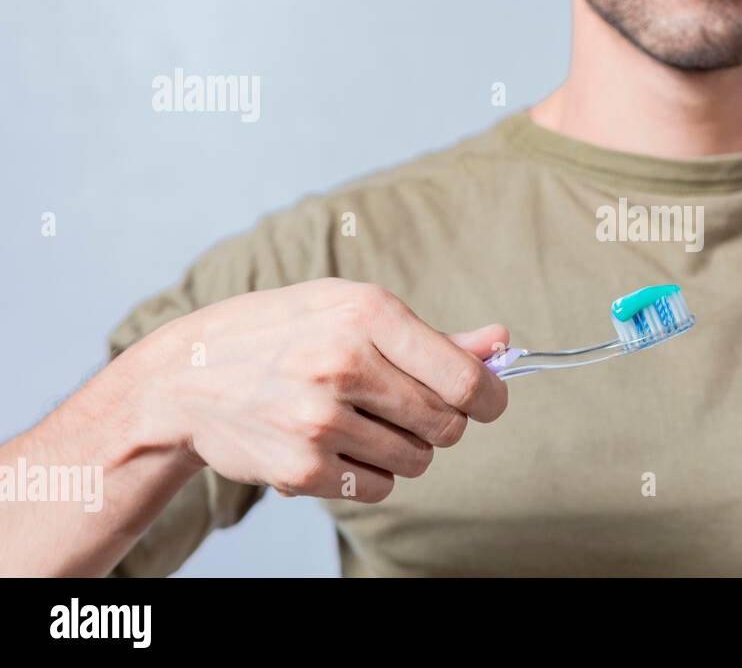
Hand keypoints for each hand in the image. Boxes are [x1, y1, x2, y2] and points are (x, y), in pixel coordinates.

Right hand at [124, 278, 508, 502]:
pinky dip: (368, 474)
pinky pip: (377, 488)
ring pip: (416, 461)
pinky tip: (335, 444)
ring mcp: (319, 420)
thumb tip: (502, 343)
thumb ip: (431, 337)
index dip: (489, 398)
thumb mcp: (349, 309)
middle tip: (407, 408)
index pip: (463, 380)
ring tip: (362, 421)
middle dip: (440, 423)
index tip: (486, 402)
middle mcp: (344, 364)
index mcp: (366, 313)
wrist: (184, 377)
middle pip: (446, 426)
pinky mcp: (300, 468)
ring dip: (404, 449)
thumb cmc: (281, 333)